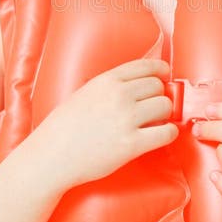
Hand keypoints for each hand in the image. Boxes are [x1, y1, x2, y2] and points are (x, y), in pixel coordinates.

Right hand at [34, 58, 178, 188]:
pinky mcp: (132, 144)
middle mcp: (119, 95)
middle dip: (159, 96)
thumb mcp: (85, 93)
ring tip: (156, 123)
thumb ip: (110, 86)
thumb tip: (137, 85)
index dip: (160, 71)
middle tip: (155, 108)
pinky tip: (161, 135)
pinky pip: (167, 132)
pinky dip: (169, 133)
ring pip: (165, 106)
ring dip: (165, 114)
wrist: (51, 155)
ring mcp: (126, 119)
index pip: (146, 66)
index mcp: (107, 80)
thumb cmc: (64, 128)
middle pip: (158, 86)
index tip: (164, 77)